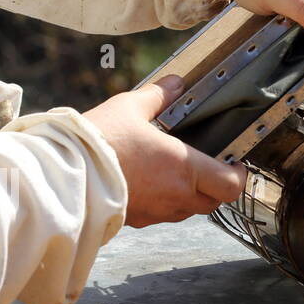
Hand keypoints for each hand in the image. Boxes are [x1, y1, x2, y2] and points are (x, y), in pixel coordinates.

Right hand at [84, 76, 246, 227]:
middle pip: (213, 201)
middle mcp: (177, 195)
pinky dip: (165, 201)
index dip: (238, 175)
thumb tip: (176, 83)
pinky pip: (163, 214)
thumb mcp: (129, 107)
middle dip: (215, 186)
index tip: (234, 162)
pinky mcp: (140, 220)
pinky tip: (149, 183)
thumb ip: (158, 96)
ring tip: (174, 172)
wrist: (65, 176)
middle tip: (207, 166)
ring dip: (190, 195)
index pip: (231, 185)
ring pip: (189, 210)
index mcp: (184, 167)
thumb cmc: (99, 141)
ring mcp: (159, 212)